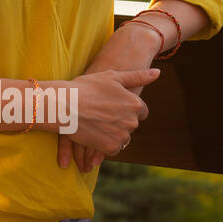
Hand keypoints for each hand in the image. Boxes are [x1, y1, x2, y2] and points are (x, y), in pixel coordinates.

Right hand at [59, 24, 159, 171]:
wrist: (64, 105)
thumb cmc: (85, 87)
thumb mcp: (111, 76)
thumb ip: (137, 76)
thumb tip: (158, 73)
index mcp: (135, 104)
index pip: (141, 111)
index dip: (127, 108)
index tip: (112, 106)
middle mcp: (133, 122)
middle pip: (130, 124)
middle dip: (119, 121)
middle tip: (99, 113)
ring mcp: (122, 136)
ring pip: (121, 137)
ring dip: (111, 132)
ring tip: (93, 123)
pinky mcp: (111, 148)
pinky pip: (111, 148)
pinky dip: (102, 143)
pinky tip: (91, 132)